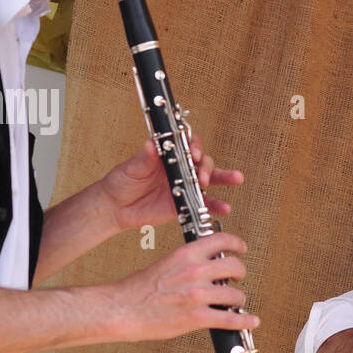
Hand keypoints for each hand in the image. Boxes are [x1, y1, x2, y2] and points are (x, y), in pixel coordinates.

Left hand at [101, 135, 242, 232]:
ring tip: (236, 178)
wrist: (116, 208)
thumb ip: (144, 158)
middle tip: (202, 175)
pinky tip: (225, 207)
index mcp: (168, 156)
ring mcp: (185, 185)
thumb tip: (152, 144)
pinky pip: (205, 203)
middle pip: (202, 161)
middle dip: (206, 166)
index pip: (187, 145)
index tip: (193, 154)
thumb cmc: (122, 182)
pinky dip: (217, 205)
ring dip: (224, 177)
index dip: (194, 146)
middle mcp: (180, 168)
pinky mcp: (186, 203)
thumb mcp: (131, 167)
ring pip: (210, 179)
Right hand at [110, 232, 257, 340]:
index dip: (237, 244)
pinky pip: (230, 319)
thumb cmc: (138, 289)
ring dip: (239, 299)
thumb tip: (206, 266)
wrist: (122, 309)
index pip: (222, 240)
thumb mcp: (166, 263)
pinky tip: (251, 321)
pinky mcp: (197, 317)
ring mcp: (197, 295)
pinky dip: (245, 321)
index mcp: (186, 254)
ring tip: (235, 302)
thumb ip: (188, 263)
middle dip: (240, 272)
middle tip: (238, 278)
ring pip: (235, 294)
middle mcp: (195, 271)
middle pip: (235, 266)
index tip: (240, 248)